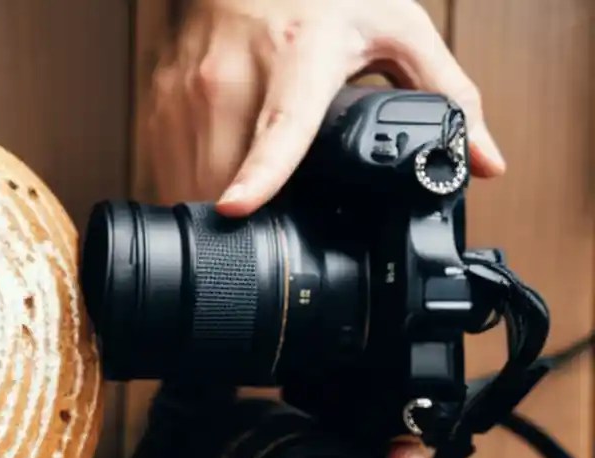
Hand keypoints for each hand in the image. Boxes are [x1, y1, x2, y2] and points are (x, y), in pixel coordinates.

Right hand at [146, 0, 506, 214]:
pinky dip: (187, 184)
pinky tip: (211, 187)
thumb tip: (483, 163)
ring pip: (187, 173)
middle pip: (222, 171)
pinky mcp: (161, 95)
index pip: (276, 127)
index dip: (258, 174)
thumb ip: (448, 95)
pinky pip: (164, 160)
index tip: (238, 207)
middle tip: (271, 240)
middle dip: (243, 218)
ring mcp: (190, 84)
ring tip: (240, 216)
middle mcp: (234, 72)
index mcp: (300, 58)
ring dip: (211, 206)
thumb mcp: (399, 30)